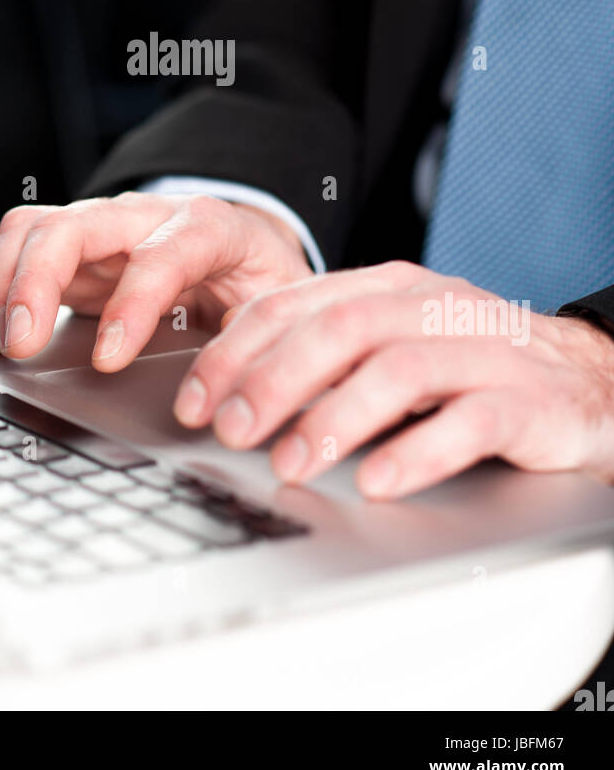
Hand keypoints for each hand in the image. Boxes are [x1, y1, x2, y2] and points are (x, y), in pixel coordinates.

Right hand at [0, 192, 311, 365]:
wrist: (245, 247)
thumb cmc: (259, 278)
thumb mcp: (281, 301)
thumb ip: (261, 328)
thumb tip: (229, 368)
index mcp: (206, 228)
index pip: (160, 255)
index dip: (130, 305)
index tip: (108, 359)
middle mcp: (143, 218)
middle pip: (74, 226)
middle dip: (37, 282)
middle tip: (24, 343)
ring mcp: (100, 231)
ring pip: (33, 229)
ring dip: (5, 284)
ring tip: (2, 341)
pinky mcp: (71, 255)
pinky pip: (17, 254)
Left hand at [172, 262, 613, 498]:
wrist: (588, 377)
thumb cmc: (472, 365)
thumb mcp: (392, 343)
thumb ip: (326, 355)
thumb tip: (233, 390)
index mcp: (387, 289)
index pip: (295, 305)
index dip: (236, 353)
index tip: (195, 401)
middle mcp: (431, 308)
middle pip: (340, 330)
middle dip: (272, 381)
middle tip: (229, 431)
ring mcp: (481, 350)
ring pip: (400, 370)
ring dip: (334, 417)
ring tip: (291, 462)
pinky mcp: (527, 400)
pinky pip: (470, 421)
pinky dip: (418, 451)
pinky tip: (378, 480)